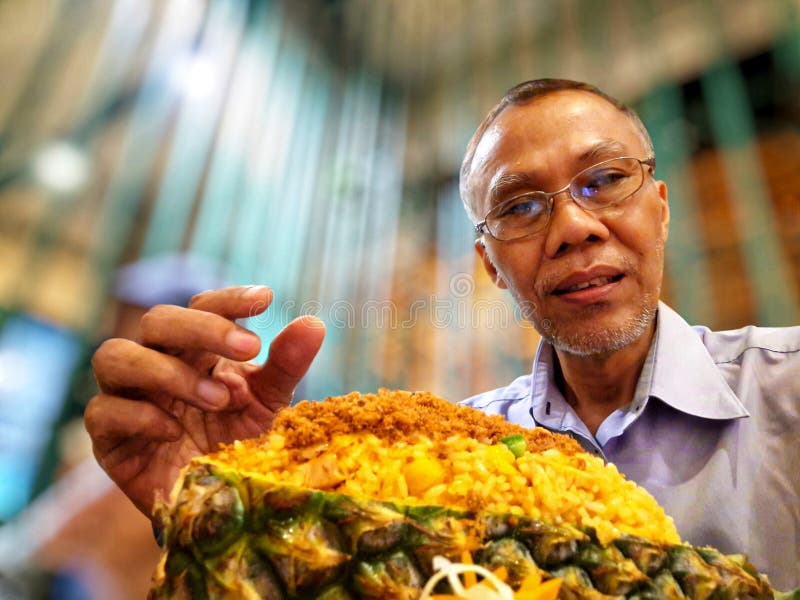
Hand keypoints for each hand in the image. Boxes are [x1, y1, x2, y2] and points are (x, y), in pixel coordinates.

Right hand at [84, 286, 324, 516]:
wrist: (218, 506)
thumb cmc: (240, 445)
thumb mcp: (269, 404)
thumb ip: (287, 365)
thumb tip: (314, 324)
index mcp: (196, 349)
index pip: (201, 306)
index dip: (227, 299)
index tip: (265, 299)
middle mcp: (157, 362)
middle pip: (156, 320)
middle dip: (202, 328)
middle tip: (249, 348)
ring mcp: (127, 397)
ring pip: (115, 355)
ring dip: (169, 371)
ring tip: (218, 399)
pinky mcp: (109, 440)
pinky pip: (103, 412)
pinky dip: (139, 416)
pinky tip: (174, 432)